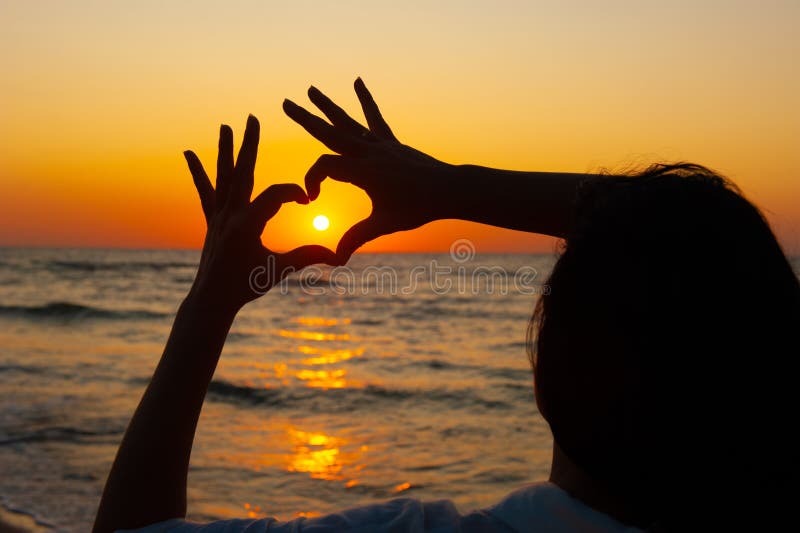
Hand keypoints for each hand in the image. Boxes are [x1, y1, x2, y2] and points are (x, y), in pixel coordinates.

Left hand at [183, 115, 337, 311]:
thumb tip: (338, 256)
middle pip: (243, 172)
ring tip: (225, 126)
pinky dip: (198, 172)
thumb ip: (307, 257)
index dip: (294, 193)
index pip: (275, 195)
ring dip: (225, 150)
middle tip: (251, 118)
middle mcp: (230, 215)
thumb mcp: (279, 270)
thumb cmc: (245, 286)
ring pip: (223, 176)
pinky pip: (205, 191)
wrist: (212, 300)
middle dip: (249, 144)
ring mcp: (218, 216)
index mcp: (247, 225)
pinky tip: (188, 153)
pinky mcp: (211, 220)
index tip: (309, 200)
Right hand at [283, 78, 453, 261]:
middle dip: (305, 119)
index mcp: (364, 172)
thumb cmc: (417, 209)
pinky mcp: (391, 142)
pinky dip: (365, 101)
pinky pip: (374, 118)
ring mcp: (380, 145)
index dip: (312, 180)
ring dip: (327, 106)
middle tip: (284, 103)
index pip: (324, 166)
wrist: (448, 191)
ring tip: (310, 88)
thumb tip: (336, 259)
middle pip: (330, 132)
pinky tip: (357, 81)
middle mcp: (369, 153)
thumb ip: (357, 237)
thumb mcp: (384, 224)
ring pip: (348, 122)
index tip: (313, 200)